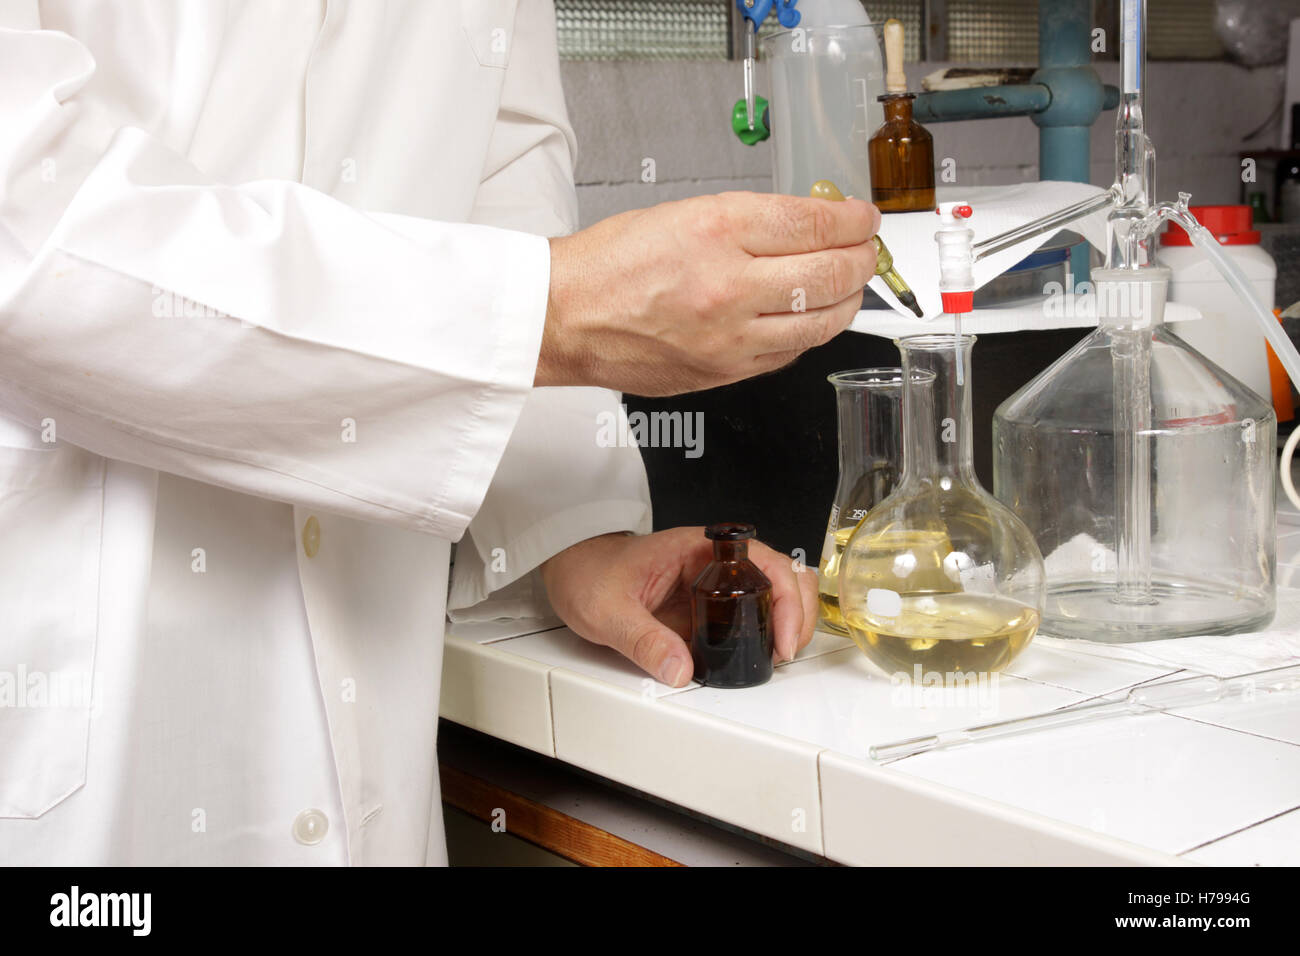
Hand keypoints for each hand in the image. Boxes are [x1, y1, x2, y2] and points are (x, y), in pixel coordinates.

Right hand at [537, 191, 879, 395]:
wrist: (566, 318)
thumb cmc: (610, 265)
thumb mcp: (682, 212)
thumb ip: (749, 220)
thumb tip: (806, 225)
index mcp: (717, 230)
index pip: (815, 222)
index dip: (854, 220)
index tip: (863, 218)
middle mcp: (730, 284)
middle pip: (831, 273)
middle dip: (863, 259)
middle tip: (865, 250)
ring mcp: (731, 336)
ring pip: (822, 322)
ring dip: (848, 301)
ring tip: (848, 285)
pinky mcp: (726, 371)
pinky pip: (791, 353)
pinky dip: (811, 332)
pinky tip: (809, 318)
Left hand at [540, 528, 818, 686]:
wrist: (571, 567)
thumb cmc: (588, 573)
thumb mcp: (607, 610)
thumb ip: (642, 640)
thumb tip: (680, 671)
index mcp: (698, 549)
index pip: (765, 560)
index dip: (786, 597)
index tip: (783, 637)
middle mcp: (714, 560)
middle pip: (783, 573)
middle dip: (798, 612)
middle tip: (787, 652)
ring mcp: (714, 581)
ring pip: (774, 589)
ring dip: (788, 619)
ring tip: (780, 654)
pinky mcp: (708, 602)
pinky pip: (749, 610)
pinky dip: (766, 629)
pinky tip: (761, 652)